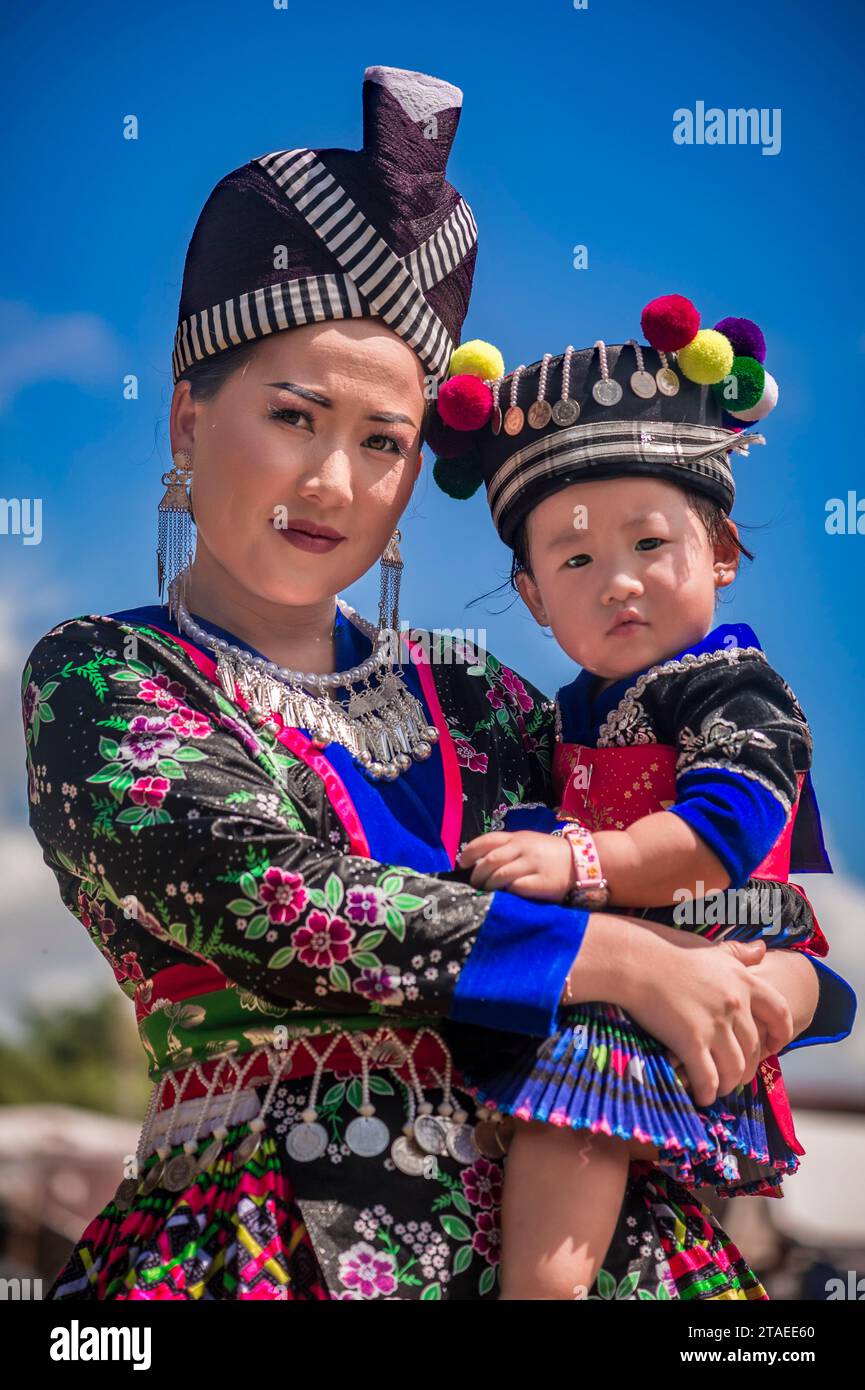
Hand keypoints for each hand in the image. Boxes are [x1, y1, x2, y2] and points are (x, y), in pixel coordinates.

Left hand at [458, 830, 574, 900]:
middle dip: (477, 874)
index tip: (462, 864)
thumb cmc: (552, 855)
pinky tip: (504, 897)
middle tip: (474, 885)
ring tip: (485, 893)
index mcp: (519, 837)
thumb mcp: (530, 843)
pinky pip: (517, 888)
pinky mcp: (542, 882)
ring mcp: (533, 865)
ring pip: (500, 875)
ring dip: (488, 886)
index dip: (470, 852)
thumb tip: (480, 861)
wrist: (584, 862)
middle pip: (490, 860)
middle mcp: (524, 848)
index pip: (487, 840)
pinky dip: (506, 892)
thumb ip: (509, 848)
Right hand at [570, 915, 793, 1107]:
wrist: (634, 961)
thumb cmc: (666, 951)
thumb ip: (737, 953)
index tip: (774, 1046)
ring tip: (718, 1088)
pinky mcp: (692, 1042)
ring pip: (735, 1068)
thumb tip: (762, 949)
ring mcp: (715, 1025)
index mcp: (742, 981)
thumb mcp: (709, 949)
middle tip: (735, 1076)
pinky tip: (702, 1096)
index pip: (780, 1012)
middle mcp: (735, 1004)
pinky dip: (708, 1092)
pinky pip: (709, 1078)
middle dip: (747, 1068)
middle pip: (754, 1048)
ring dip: (729, 1084)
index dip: (782, 1034)